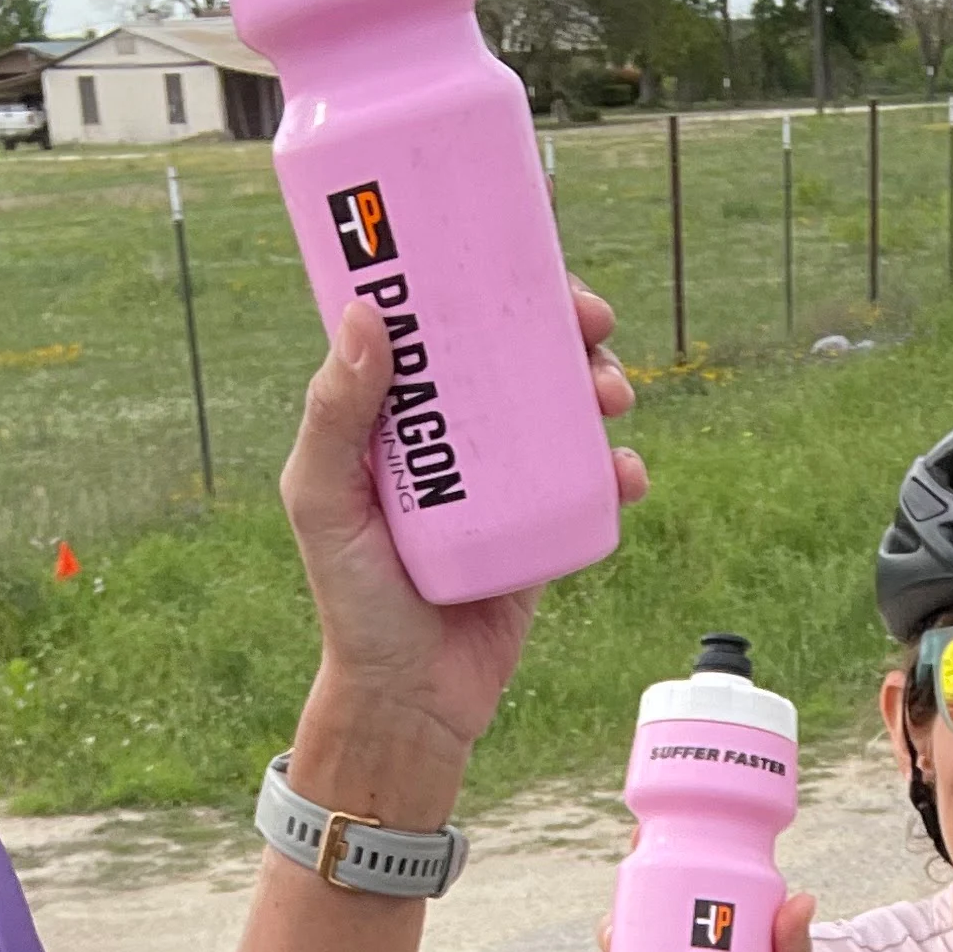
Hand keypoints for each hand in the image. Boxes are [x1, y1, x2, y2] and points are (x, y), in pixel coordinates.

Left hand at [281, 277, 644, 801]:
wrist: (410, 699)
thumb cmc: (352, 600)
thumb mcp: (325, 502)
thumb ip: (334, 415)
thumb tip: (367, 314)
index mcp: (399, 409)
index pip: (444, 320)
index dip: (486, 275)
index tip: (526, 252)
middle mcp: (454, 431)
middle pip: (518, 349)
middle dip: (566, 323)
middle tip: (594, 321)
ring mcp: (504, 476)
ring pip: (563, 404)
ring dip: (602, 384)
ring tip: (615, 399)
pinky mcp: (543, 526)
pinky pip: (591, 483)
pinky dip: (618, 471)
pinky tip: (628, 473)